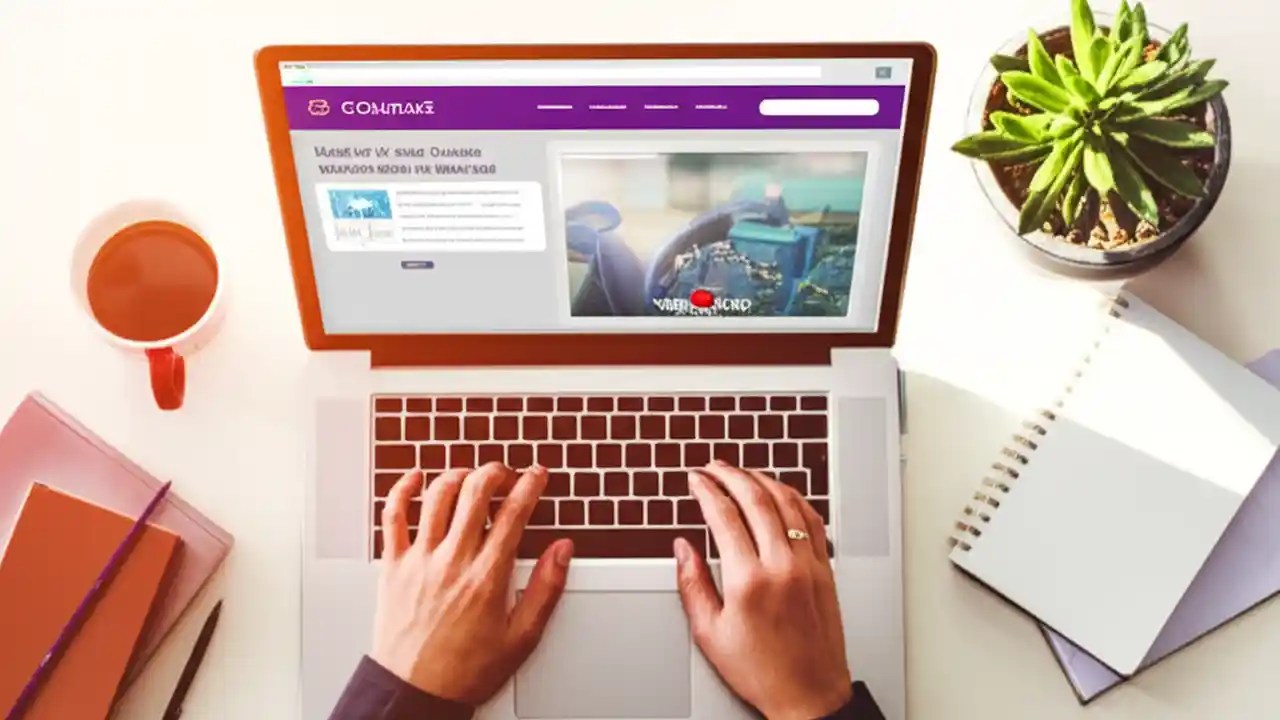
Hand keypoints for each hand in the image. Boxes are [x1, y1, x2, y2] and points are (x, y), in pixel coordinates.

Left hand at [371, 463, 573, 704]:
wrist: (414, 694)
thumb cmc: (464, 671)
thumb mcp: (521, 638)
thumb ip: (546, 590)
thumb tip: (562, 552)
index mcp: (487, 578)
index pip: (514, 514)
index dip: (530, 485)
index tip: (537, 476)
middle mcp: (452, 561)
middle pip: (476, 492)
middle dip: (496, 472)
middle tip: (506, 473)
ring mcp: (419, 560)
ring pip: (437, 496)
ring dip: (458, 475)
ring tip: (470, 477)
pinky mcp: (392, 566)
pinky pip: (393, 516)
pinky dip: (403, 489)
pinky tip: (414, 478)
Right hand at [674, 461, 851, 719]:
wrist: (809, 696)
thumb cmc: (761, 672)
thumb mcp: (710, 633)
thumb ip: (693, 584)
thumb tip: (683, 549)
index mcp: (748, 581)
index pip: (723, 515)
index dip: (706, 489)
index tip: (696, 479)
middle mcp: (782, 566)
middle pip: (756, 499)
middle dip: (731, 474)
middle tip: (714, 466)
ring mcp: (808, 565)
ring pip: (787, 503)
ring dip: (762, 479)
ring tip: (743, 472)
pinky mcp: (826, 570)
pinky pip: (813, 520)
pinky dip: (795, 498)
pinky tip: (782, 493)